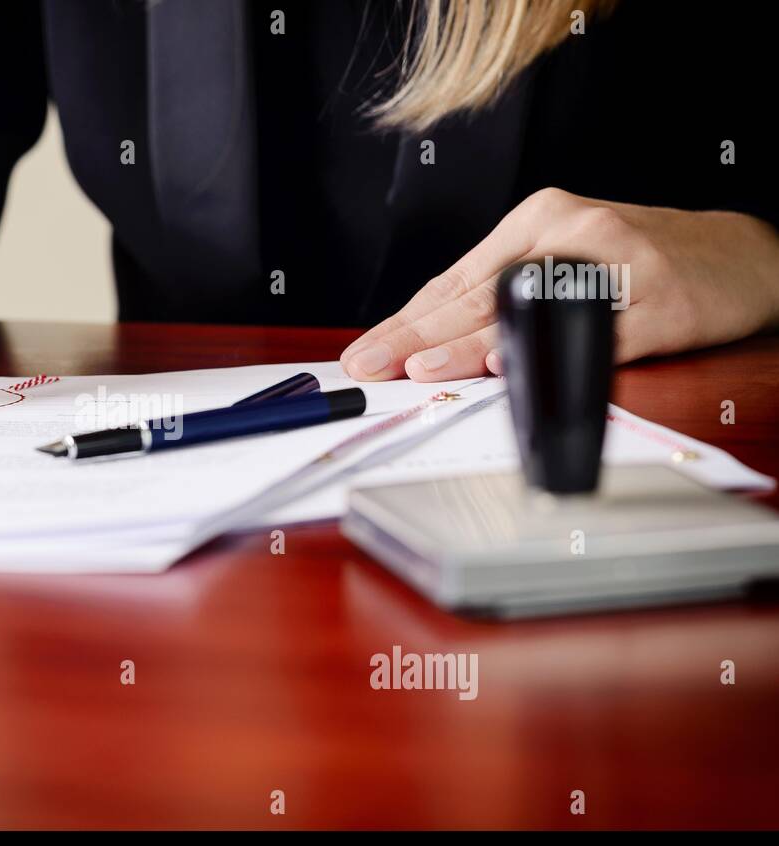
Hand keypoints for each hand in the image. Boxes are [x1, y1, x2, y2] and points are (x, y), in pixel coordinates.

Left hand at [341, 188, 778, 380]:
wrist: (741, 256)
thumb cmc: (640, 261)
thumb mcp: (562, 258)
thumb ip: (501, 295)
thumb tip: (427, 340)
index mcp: (537, 221)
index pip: (454, 281)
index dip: (403, 320)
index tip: (363, 351)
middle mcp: (570, 233)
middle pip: (476, 295)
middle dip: (414, 336)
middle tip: (369, 364)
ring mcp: (617, 265)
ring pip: (526, 310)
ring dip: (467, 345)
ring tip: (419, 366)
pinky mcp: (658, 303)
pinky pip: (595, 332)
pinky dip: (550, 351)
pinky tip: (510, 365)